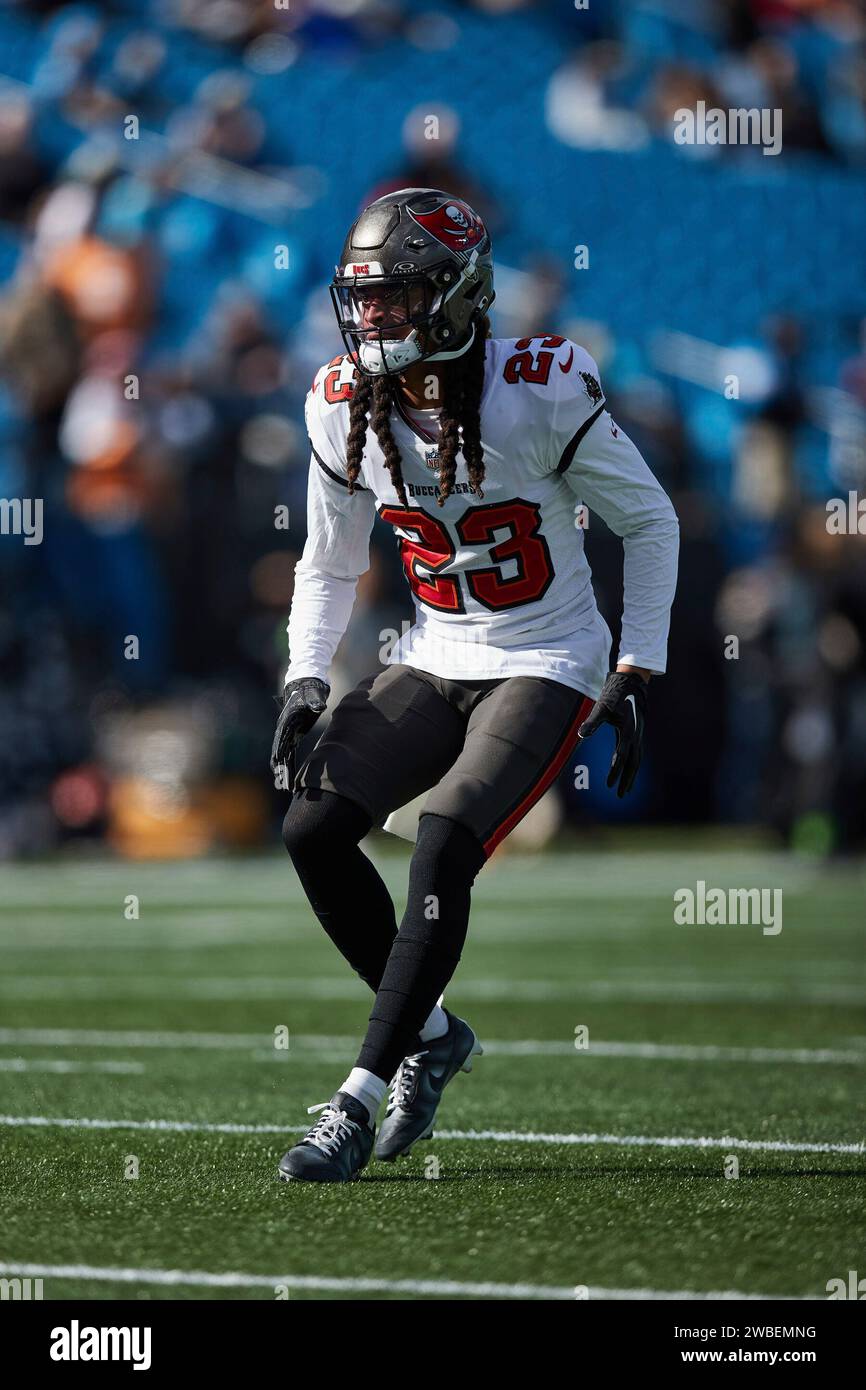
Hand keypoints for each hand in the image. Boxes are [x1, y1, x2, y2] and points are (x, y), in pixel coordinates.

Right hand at [270, 677, 329, 785]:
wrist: (306, 683)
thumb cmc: (310, 689)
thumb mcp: (313, 694)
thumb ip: (315, 701)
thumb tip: (319, 706)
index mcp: (286, 722)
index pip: (281, 741)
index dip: (280, 755)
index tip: (279, 768)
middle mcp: (284, 730)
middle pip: (279, 753)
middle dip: (280, 769)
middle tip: (282, 785)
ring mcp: (288, 734)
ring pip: (283, 756)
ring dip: (283, 771)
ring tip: (283, 788)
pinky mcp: (294, 736)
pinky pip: (289, 754)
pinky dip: (289, 766)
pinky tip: (289, 779)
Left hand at [578, 671, 647, 797]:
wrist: (632, 682)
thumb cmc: (615, 694)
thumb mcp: (602, 707)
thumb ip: (592, 722)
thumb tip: (581, 735)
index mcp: (627, 731)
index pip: (621, 757)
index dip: (615, 772)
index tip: (609, 786)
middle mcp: (636, 735)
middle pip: (633, 763)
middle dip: (627, 780)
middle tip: (621, 795)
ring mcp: (638, 734)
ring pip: (637, 760)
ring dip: (631, 775)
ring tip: (627, 789)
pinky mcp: (637, 732)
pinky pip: (637, 753)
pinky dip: (633, 764)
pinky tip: (628, 770)